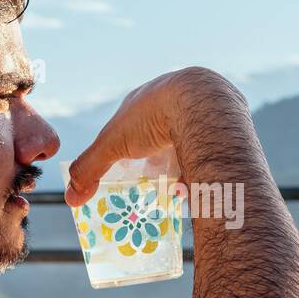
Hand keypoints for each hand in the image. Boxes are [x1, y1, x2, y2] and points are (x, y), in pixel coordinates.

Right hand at [63, 67, 237, 206]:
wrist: (203, 103)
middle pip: (164, 134)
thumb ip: (90, 169)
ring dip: (186, 163)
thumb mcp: (113, 144)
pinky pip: (214, 145)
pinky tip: (205, 181)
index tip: (130, 169)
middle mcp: (175, 99)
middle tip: (160, 182)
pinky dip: (207, 163)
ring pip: (191, 140)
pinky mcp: (226, 118)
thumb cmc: (153, 118)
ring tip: (183, 188)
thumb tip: (72, 198)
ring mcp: (202, 107)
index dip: (129, 147)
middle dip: (160, 158)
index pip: (133, 125)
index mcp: (146, 99)